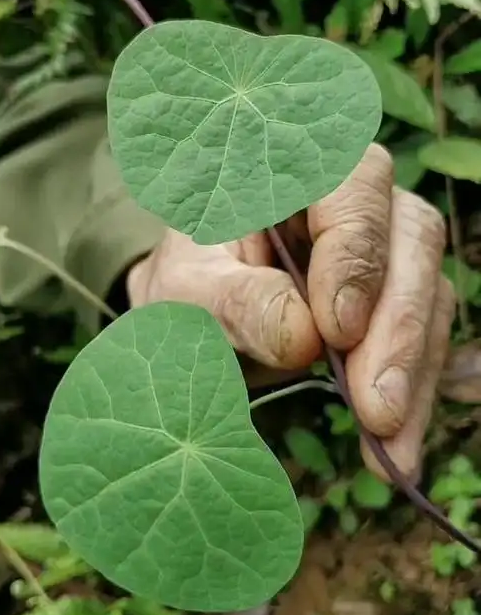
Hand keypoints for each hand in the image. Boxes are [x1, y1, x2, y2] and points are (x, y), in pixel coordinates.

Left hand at [126, 144, 454, 478]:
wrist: (193, 303)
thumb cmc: (185, 281)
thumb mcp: (186, 291)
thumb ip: (237, 302)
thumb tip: (304, 340)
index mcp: (294, 166)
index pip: (350, 188)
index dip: (353, 257)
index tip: (337, 332)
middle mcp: (353, 195)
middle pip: (409, 237)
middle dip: (398, 328)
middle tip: (377, 409)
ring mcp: (384, 243)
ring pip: (429, 289)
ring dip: (413, 372)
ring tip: (391, 448)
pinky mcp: (396, 294)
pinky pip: (424, 334)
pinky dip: (413, 391)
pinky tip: (397, 445)